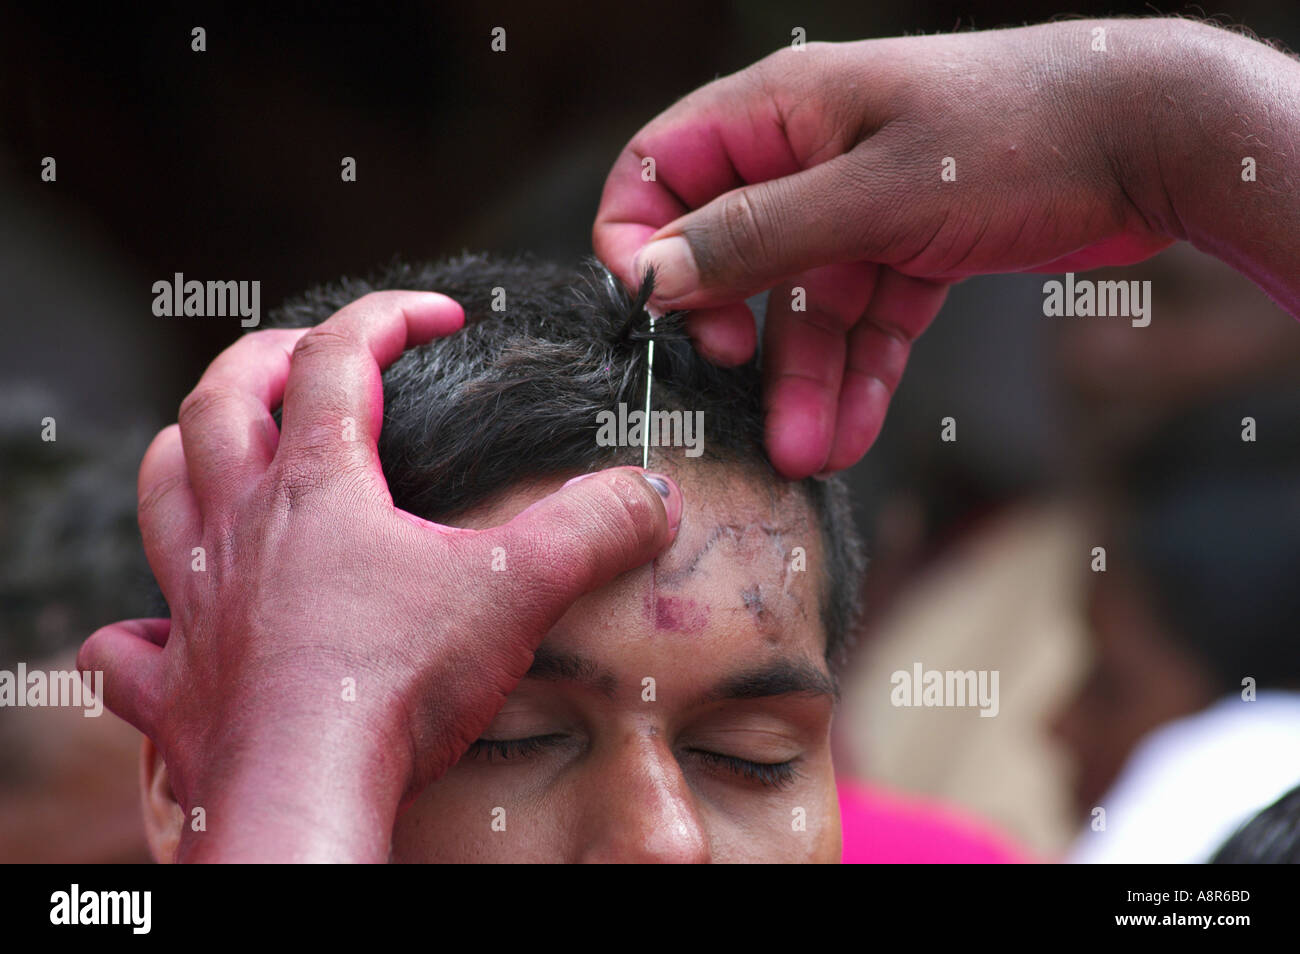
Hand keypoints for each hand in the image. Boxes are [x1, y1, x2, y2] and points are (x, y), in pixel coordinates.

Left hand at [78, 291, 682, 860]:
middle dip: (263, 360)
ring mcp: (199, 603)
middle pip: (220, 403)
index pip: (340, 358)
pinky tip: (162, 627)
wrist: (306, 794)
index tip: (438, 313)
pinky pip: (128, 645)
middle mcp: (243, 529)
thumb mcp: (516, 593)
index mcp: (318, 488)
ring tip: (223, 444)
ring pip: (162, 494)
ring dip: (187, 453)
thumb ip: (589, 532)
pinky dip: (138, 626)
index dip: (389, 316)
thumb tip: (652, 496)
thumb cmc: (397, 685)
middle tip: (308, 354)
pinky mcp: (177, 684)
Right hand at [594, 18, 1299, 476]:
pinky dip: (858, 377)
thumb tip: (654, 273)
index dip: (640, 240)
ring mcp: (860, 208)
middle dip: (731, 334)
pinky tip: (850, 435)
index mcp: (780, 112)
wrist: (1152, 140)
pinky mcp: (910, 250)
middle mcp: (809, 157)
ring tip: (806, 454)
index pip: (661, 169)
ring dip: (801, 380)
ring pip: (802, 306)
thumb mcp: (874, 193)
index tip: (654, 314)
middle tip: (734, 389)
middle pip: (730, 253)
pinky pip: (864, 323)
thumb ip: (756, 236)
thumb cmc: (1016, 135)